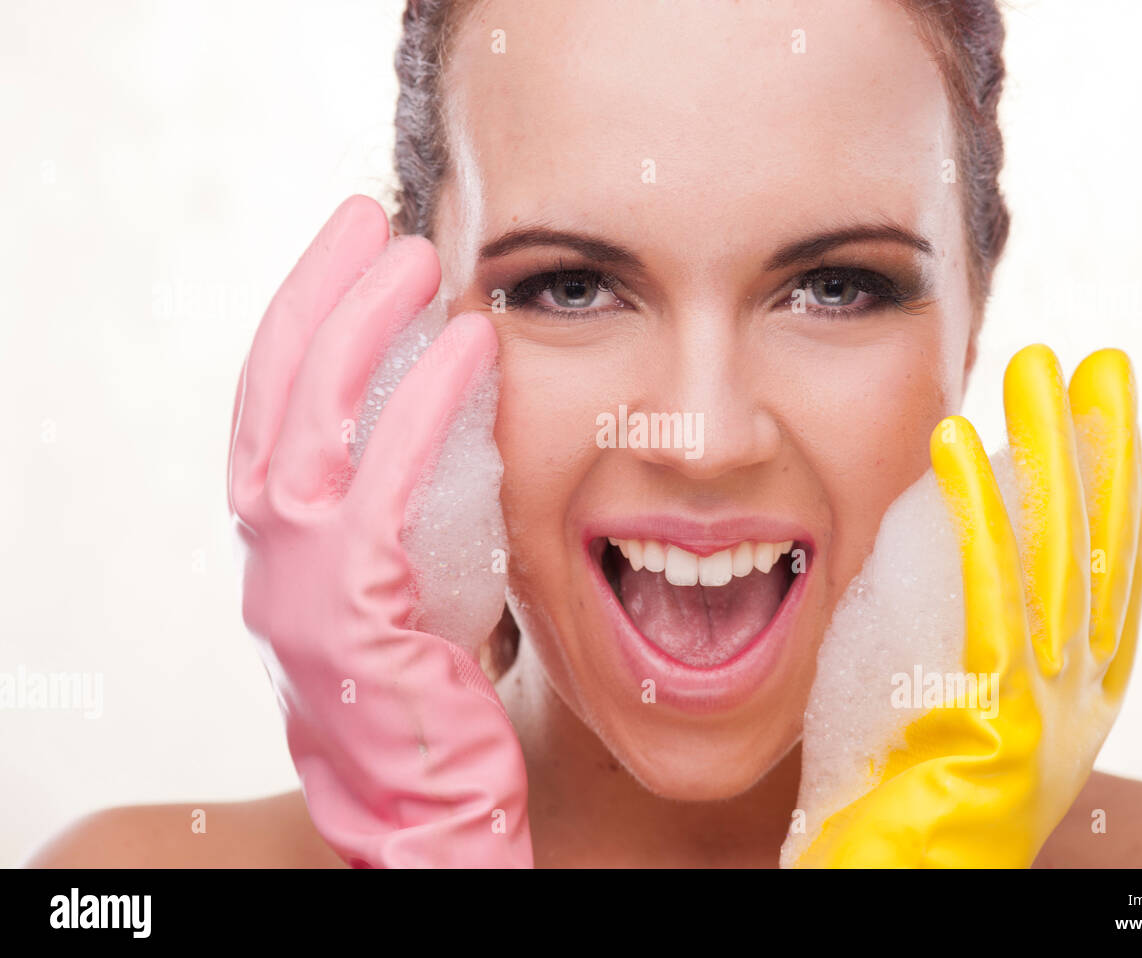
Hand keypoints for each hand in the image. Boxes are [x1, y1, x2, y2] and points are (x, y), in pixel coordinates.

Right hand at [227, 196, 531, 867]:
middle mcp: (269, 561)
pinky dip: (420, 411)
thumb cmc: (432, 695)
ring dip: (361, 332)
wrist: (430, 813)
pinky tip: (469, 348)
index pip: (272, 406)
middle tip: (374, 218)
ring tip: (418, 258)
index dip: (305, 317)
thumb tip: (447, 406)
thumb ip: (407, 500)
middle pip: (274, 399)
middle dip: (320, 298)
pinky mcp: (350, 623)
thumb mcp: (411, 577)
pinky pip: (378, 496)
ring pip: (309, 432)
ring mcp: (297, 592)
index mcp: (283, 546)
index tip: (351, 244)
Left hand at [795, 345, 1141, 867]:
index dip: (1121, 480)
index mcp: (1078, 689)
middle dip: (1103, 446)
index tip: (1111, 410)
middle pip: (1099, 544)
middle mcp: (1079, 689)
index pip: (1111, 566)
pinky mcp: (989, 709)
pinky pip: (983, 591)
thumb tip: (952, 537)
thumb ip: (972, 625)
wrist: (900, 877)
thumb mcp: (959, 698)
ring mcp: (1042, 700)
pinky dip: (974, 510)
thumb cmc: (907, 796)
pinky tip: (958, 442)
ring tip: (1038, 369)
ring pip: (1054, 551)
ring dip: (1048, 450)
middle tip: (1098, 363)